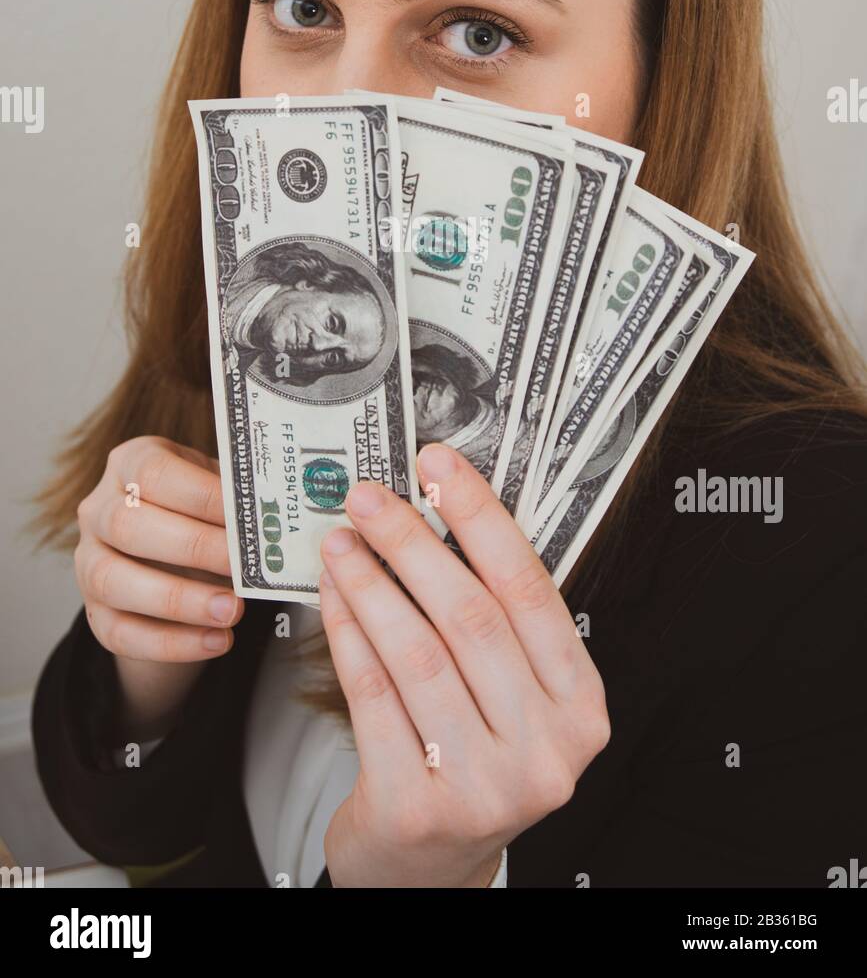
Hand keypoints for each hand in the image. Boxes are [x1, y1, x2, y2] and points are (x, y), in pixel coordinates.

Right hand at [74, 436, 244, 735]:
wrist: (166, 557)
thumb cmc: (201, 513)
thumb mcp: (215, 489)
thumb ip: (237, 495)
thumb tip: (285, 508)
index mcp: (130, 463)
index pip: (155, 472)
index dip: (202, 496)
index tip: (246, 519)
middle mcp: (99, 510)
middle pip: (129, 525)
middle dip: (193, 548)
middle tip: (244, 570)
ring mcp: (87, 562)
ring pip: (114, 580)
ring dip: (177, 600)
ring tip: (231, 612)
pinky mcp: (94, 613)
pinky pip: (119, 633)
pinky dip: (171, 643)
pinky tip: (216, 641)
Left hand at [318, 443, 610, 887]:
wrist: (429, 866)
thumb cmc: (472, 759)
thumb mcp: (512, 696)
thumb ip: (495, 620)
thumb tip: (439, 511)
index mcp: (581, 708)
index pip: (530, 591)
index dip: (480, 518)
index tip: (438, 467)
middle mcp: (545, 751)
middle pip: (470, 618)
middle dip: (413, 543)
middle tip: (370, 498)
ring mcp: (484, 787)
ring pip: (416, 653)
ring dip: (370, 583)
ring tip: (341, 543)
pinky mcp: (416, 807)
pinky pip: (372, 696)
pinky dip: (347, 636)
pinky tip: (332, 599)